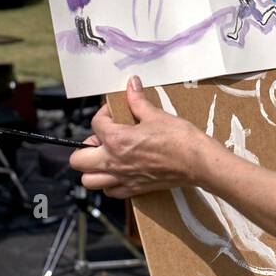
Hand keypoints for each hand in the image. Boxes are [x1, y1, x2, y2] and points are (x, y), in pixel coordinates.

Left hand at [68, 77, 206, 197]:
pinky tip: (120, 171)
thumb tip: (132, 84)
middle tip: (101, 139)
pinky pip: (109, 191)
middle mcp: (114, 162)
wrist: (197, 162)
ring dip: (93, 169)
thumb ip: (137, 100)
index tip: (115, 111)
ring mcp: (122, 178)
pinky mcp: (133, 190)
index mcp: (116, 140)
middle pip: (78, 160)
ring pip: (89, 180)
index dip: (104, 113)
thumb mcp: (156, 115)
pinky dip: (109, 183)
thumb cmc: (179, 139)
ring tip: (107, 157)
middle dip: (85, 147)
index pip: (95, 124)